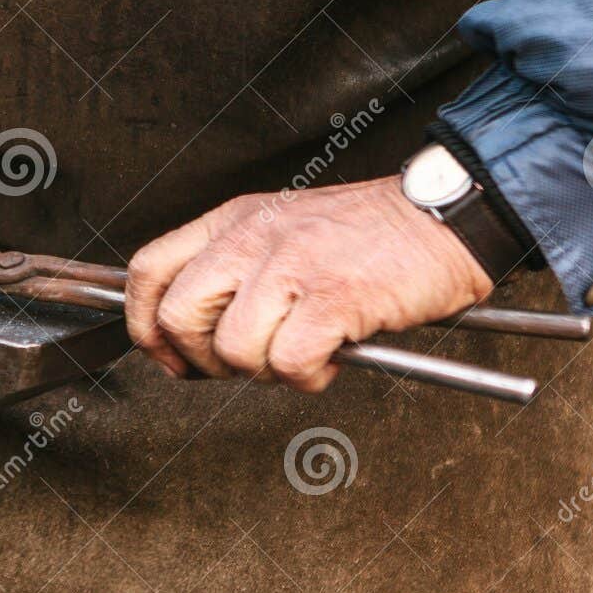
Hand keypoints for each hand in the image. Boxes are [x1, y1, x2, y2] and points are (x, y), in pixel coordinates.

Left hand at [125, 177, 493, 391]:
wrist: (447, 215)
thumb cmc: (368, 237)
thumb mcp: (280, 231)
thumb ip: (232, 271)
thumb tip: (189, 336)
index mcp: (231, 222)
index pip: (147, 271)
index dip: (145, 326)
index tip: (170, 357)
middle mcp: (251, 239)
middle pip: (178, 316)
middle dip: (204, 360)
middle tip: (247, 363)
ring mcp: (291, 266)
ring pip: (231, 348)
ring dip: (265, 371)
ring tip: (303, 353)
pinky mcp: (334, 297)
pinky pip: (288, 362)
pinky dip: (309, 377)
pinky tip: (333, 357)